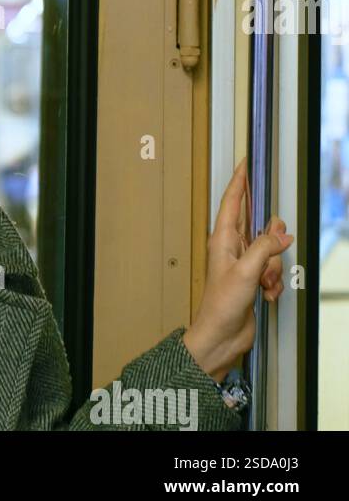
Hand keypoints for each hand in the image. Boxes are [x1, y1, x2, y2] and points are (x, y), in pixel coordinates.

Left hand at [183, 158, 293, 382]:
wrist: (220, 337)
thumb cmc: (221, 305)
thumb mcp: (246, 271)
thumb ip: (265, 247)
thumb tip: (281, 234)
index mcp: (222, 240)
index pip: (233, 202)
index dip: (240, 182)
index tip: (246, 163)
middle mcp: (231, 248)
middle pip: (259, 227)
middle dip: (271, 242)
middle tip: (266, 261)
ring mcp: (242, 264)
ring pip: (271, 252)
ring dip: (273, 269)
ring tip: (263, 284)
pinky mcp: (252, 279)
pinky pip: (272, 271)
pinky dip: (274, 283)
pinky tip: (266, 295)